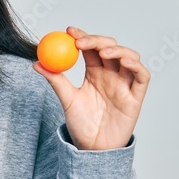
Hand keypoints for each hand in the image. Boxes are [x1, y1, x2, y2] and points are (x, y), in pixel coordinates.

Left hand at [33, 26, 148, 149]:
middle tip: (81, 42)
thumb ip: (55, 80)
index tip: (69, 31)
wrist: (92, 148)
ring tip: (102, 52)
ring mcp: (125, 84)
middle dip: (97, 41)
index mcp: (94, 73)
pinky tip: (124, 61)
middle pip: (110, 48)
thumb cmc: (81, 125)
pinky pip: (142, 77)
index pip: (91, 48)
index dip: (83, 36)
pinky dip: (136, 66)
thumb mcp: (66, 100)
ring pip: (129, 57)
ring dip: (117, 50)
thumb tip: (36, 62)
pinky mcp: (136, 97)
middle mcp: (111, 75)